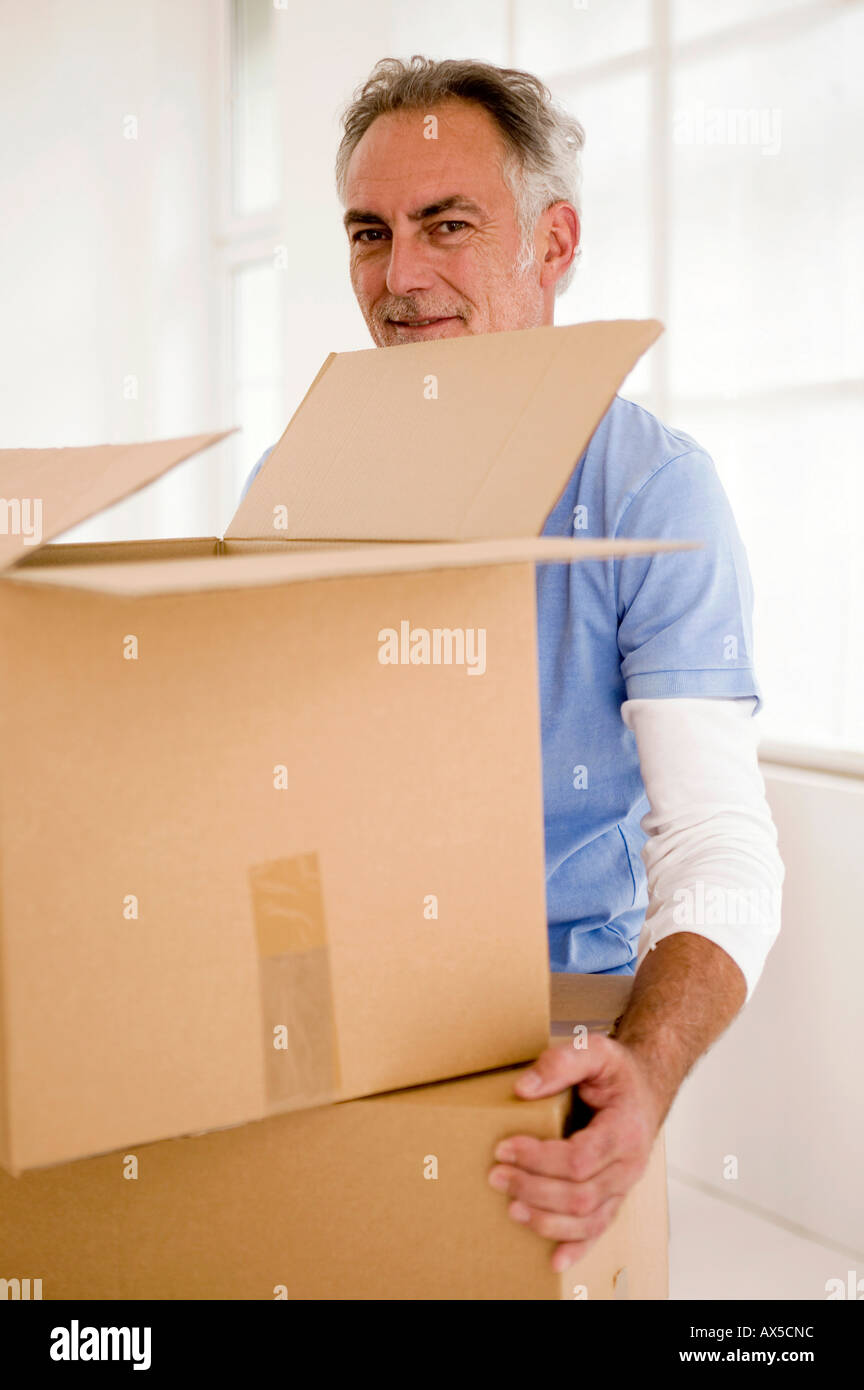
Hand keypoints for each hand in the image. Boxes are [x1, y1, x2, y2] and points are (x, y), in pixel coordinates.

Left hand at [487, 1034, 665, 1271]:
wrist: (645, 1086)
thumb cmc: (618, 1072)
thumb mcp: (593, 1049)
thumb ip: (560, 1062)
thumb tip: (522, 1088)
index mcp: (625, 1129)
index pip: (579, 1158)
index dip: (539, 1158)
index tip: (504, 1147)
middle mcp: (630, 1164)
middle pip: (580, 1194)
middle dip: (533, 1188)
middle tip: (496, 1174)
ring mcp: (624, 1185)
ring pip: (588, 1219)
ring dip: (546, 1220)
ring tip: (511, 1208)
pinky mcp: (615, 1196)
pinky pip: (600, 1229)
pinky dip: (577, 1247)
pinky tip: (555, 1260)